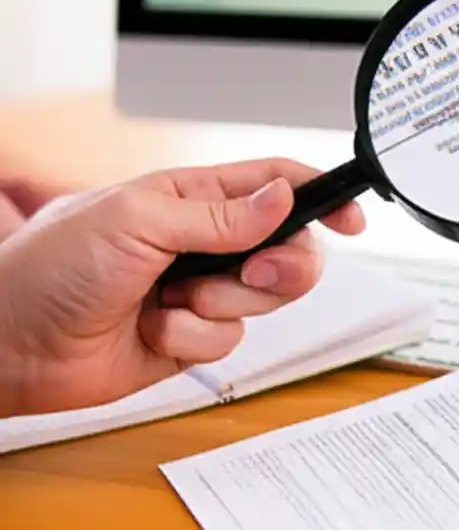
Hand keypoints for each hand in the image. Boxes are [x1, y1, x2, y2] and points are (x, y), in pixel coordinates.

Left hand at [0, 158, 364, 415]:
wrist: (11, 345)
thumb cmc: (50, 268)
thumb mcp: (137, 220)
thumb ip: (220, 215)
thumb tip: (283, 198)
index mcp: (190, 197)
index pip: (273, 185)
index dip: (320, 197)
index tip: (352, 217)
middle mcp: (203, 242)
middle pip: (288, 249)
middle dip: (280, 267)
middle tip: (249, 273)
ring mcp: (200, 290)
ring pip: (265, 300)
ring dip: (222, 305)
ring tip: (172, 300)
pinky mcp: (191, 336)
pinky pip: (231, 340)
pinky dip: (194, 338)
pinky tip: (151, 330)